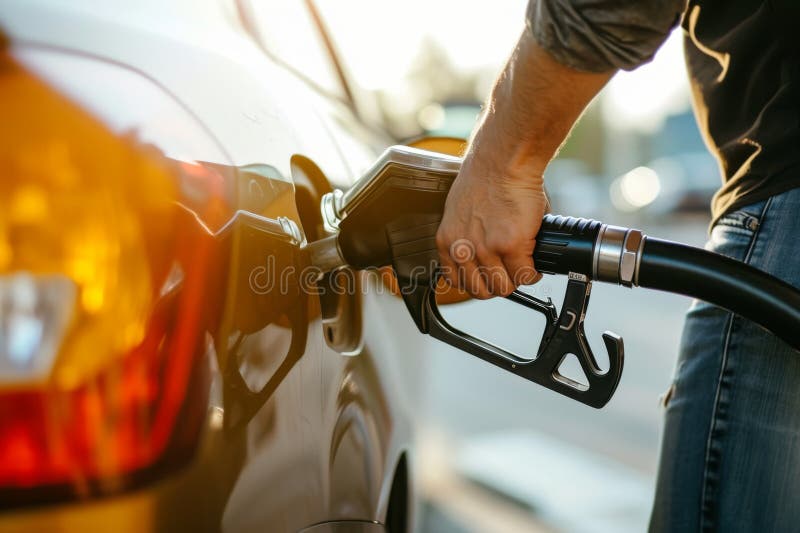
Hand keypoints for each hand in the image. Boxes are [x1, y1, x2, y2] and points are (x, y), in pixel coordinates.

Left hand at [436, 145, 546, 298]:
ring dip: (516, 280)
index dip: (477, 281)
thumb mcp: (462, 213)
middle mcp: (463, 249)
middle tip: (510, 273)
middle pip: (481, 290)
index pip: (456, 281)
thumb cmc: (487, 178)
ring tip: (524, 268)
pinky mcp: (511, 245)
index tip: (488, 275)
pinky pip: (525, 274)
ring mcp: (487, 249)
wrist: (503, 160)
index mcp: (447, 241)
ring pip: (504, 287)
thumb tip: (486, 255)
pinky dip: (533, 273)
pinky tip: (534, 263)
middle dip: (498, 284)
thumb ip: (469, 236)